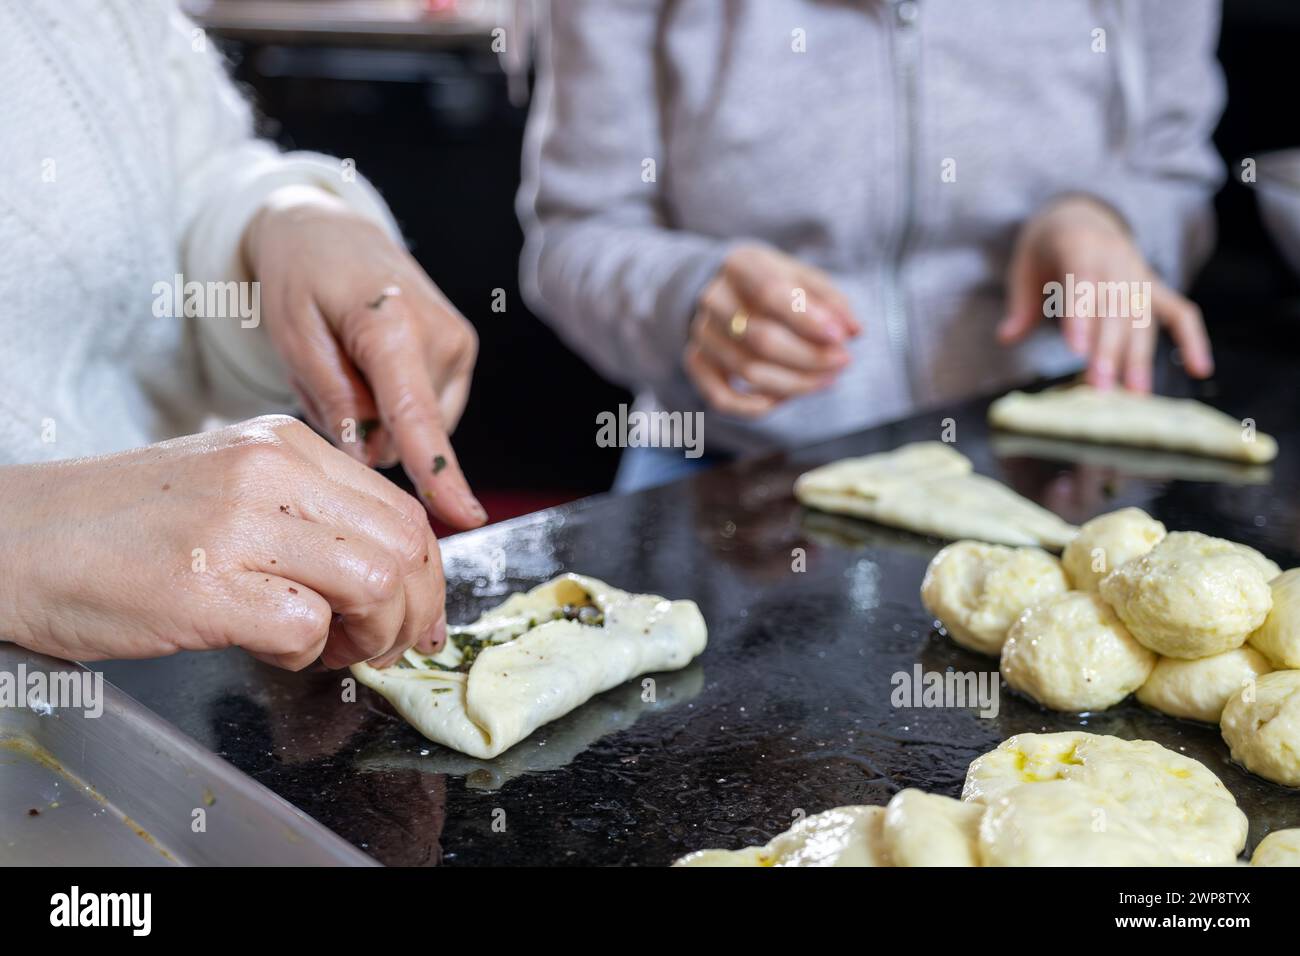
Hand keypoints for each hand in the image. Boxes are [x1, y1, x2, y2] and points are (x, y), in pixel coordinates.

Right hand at [0, 416, 444, 670]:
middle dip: (413, 613)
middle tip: (386, 646)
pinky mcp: (203, 585)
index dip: (427, 575)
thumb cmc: (119, 525)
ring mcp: (237, 525)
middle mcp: (271, 472)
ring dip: (371, 635)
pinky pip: (305, 626)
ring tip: (335, 651)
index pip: (401, 510)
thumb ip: (308, 515)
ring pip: (374, 583)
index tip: (417, 614)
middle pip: (404, 546)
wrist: (13, 537)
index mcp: (284, 446)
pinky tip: (274, 650)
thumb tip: (385, 573)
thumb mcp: (230, 486)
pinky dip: (306, 654)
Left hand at [244, 185, 485, 529]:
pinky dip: (393, 406)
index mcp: (394, 325)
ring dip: (376, 417)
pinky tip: (371, 367)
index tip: (465, 515)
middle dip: (362, 427)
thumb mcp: (291, 332)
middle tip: (326, 375)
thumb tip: (368, 456)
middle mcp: (442, 337)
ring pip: (415, 429)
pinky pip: (424, 414)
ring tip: (348, 364)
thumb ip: (331, 397)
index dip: (438, 472)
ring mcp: (458, 347)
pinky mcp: (461, 356)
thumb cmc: (303, 276)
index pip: (416, 416)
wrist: (331, 231)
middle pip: (406, 433)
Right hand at [684, 244, 858, 416]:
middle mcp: (713, 300)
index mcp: (740, 266)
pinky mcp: (697, 362)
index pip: (771, 294)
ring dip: (795, 383)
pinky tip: (783, 400)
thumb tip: (853, 330)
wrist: (725, 287)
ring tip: (827, 379)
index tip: (842, 338)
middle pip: (762, 339)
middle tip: (843, 361)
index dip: (809, 320)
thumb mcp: (802, 276)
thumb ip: (830, 300)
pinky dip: (753, 407)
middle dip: (810, 358)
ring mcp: (702, 333)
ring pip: (748, 371)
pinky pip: (721, 397)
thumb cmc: (773, 283)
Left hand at [998, 195, 1213, 391]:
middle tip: (1100, 387)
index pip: (1082, 281)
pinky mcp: (1155, 287)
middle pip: (1115, 306)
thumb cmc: (1047, 248)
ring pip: (1143, 316)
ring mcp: (1140, 273)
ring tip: (1134, 395)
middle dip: (1108, 349)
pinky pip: (1181, 312)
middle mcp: (1116, 256)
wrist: (1081, 215)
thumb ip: (1020, 304)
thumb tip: (1006, 337)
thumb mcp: (1025, 266)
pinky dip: (1193, 339)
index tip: (1076, 351)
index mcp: (1079, 244)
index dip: (1081, 315)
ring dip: (1139, 356)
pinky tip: (1201, 369)